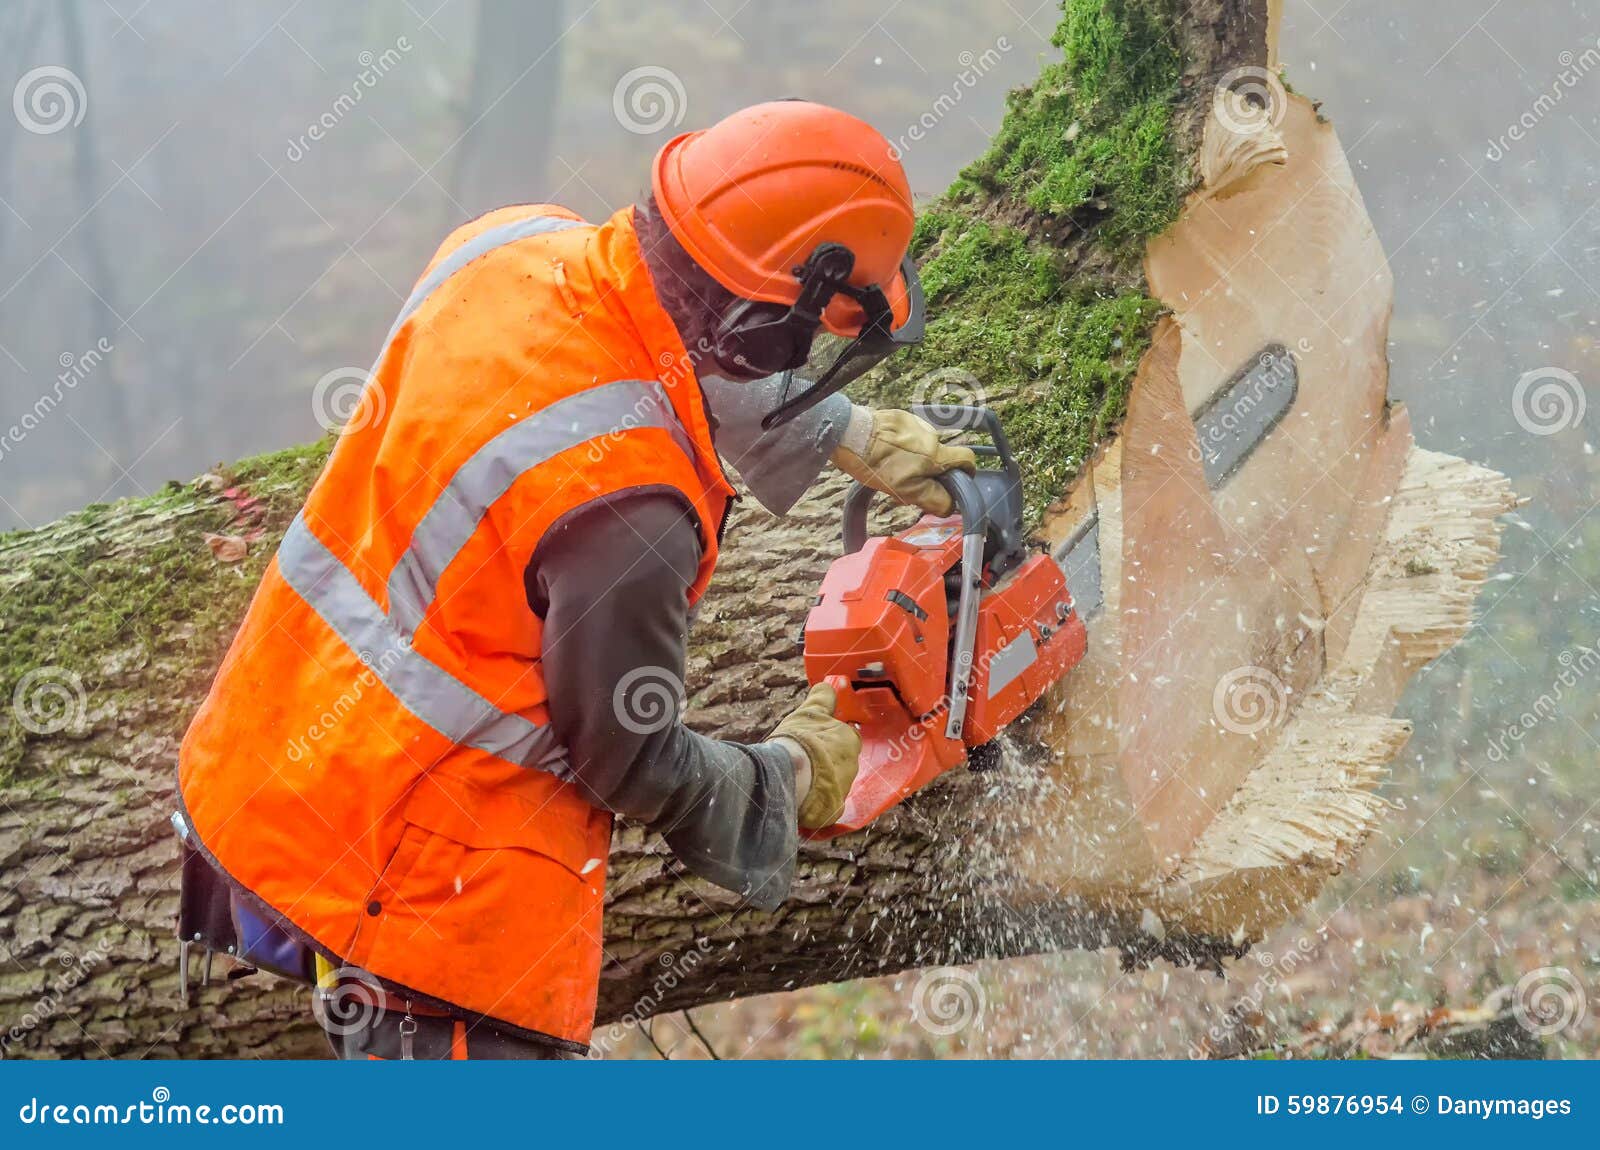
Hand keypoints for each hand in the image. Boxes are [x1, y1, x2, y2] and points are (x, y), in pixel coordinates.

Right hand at [767, 682, 860, 828]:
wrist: (789, 773)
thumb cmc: (798, 739)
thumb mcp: (808, 713)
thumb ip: (821, 700)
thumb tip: (829, 684)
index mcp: (848, 739)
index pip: (846, 737)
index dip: (831, 740)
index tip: (818, 742)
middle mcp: (851, 764)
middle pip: (841, 762)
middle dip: (827, 763)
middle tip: (806, 762)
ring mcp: (844, 788)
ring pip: (835, 784)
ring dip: (822, 783)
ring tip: (800, 782)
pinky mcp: (833, 809)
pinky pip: (829, 808)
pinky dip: (820, 806)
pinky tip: (806, 802)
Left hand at [830, 407, 977, 515]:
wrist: (850, 435)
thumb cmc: (876, 464)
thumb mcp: (905, 490)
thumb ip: (933, 498)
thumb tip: (950, 505)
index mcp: (936, 455)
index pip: (967, 459)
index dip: (966, 472)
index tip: (956, 481)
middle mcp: (931, 435)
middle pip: (940, 456)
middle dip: (930, 470)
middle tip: (910, 480)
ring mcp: (916, 423)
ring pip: (923, 446)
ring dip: (914, 457)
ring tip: (891, 465)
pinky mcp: (901, 416)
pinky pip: (909, 435)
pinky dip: (901, 444)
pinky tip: (885, 451)